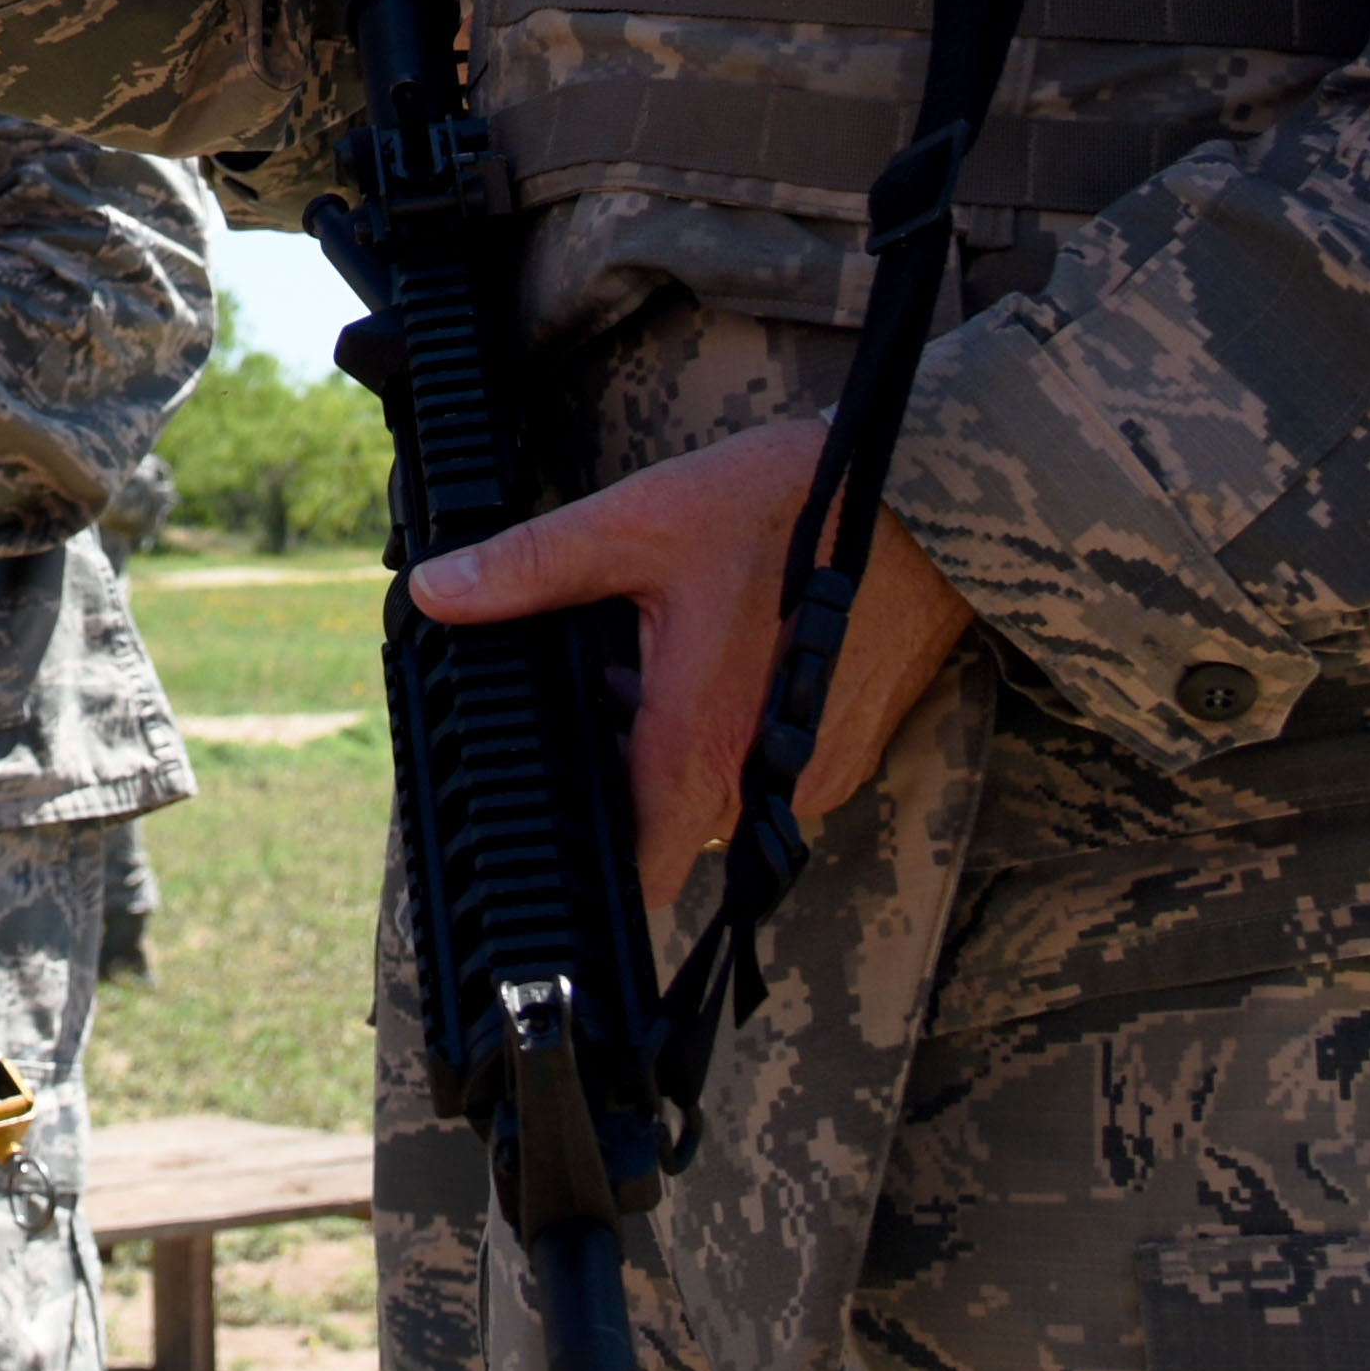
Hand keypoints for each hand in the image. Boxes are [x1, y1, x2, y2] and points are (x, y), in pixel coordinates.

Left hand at [405, 414, 977, 922]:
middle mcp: (763, 778)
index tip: (555, 836)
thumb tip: (441, 592)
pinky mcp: (846, 749)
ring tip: (651, 666)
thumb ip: (532, 567)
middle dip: (622, 781)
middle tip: (597, 698)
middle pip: (667, 828)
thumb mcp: (640, 523)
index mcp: (703, 741)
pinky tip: (717, 660)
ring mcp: (813, 771)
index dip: (591, 868)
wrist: (929, 499)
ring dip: (677, 754)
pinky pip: (766, 772)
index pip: (641, 871)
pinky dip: (731, 735)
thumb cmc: (791, 508)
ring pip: (716, 799)